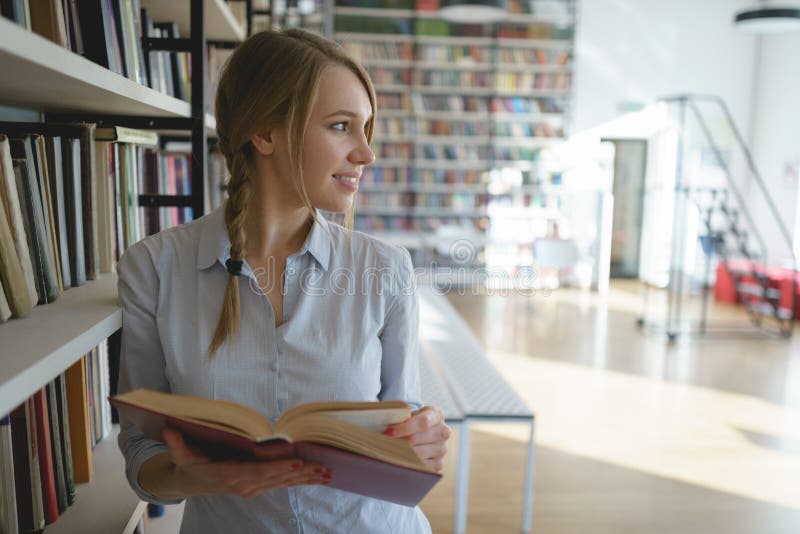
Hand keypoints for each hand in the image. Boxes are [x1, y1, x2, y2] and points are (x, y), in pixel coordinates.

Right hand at [161, 427, 331, 497]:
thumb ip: (176, 444)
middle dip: (301, 473)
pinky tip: (318, 477)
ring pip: (283, 482)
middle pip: (276, 478)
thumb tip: (168, 430)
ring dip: (306, 478)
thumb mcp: (179, 454)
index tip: (297, 461)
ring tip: (328, 473)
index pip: (257, 472)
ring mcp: (252, 487)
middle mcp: (244, 484)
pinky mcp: (257, 487)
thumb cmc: (188, 464)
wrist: (188, 482)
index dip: (278, 468)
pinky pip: (281, 483)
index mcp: (229, 474)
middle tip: (323, 467)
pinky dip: (301, 480)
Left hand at [385, 406, 449, 472]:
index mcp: (436, 415)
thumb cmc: (411, 421)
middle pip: (417, 439)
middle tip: (385, 443)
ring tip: (391, 450)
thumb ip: (400, 418)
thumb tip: (389, 431)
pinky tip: (401, 459)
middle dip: (398, 442)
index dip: (405, 428)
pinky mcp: (438, 464)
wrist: (419, 431)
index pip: (423, 422)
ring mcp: (442, 449)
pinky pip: (422, 467)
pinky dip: (409, 464)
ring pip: (418, 454)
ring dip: (401, 454)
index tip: (390, 432)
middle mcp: (443, 432)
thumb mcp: (407, 414)